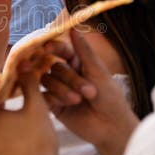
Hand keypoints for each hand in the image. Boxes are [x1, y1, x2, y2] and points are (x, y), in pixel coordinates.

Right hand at [41, 29, 138, 154]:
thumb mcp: (98, 72)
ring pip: (48, 81)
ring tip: (78, 101)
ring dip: (62, 90)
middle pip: (55, 68)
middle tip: (89, 92)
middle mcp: (66, 75)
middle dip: (70, 79)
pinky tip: (63, 105)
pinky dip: (52, 99)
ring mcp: (58, 90)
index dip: (53, 48)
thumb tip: (73, 26)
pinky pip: (43, 97)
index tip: (48, 48)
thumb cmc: (110, 98)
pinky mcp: (53, 106)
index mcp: (78, 63)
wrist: (111, 127)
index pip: (61, 50)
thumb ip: (84, 51)